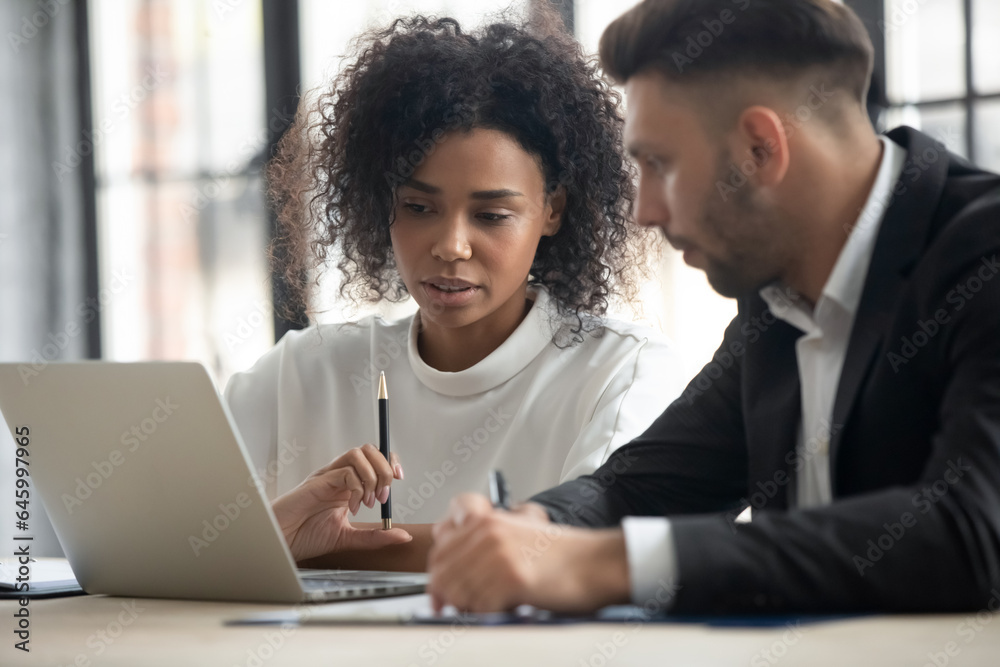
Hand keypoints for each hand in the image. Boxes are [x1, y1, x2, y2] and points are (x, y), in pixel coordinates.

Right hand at [272, 444, 411, 560]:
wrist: (281, 543)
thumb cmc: (306, 536)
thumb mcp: (349, 538)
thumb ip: (376, 537)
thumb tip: (404, 535)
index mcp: (347, 484)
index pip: (374, 459)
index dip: (390, 463)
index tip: (398, 479)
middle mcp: (339, 475)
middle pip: (370, 450)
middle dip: (385, 469)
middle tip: (382, 496)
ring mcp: (328, 476)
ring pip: (358, 454)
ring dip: (371, 476)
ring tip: (368, 501)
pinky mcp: (319, 482)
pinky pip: (345, 472)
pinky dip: (357, 488)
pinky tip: (352, 507)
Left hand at [426, 494, 630, 612]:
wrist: (594, 563)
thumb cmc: (558, 553)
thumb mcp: (513, 532)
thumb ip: (478, 541)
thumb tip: (443, 570)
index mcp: (486, 518)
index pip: (440, 541)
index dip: (438, 564)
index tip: (441, 582)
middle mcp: (488, 532)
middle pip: (442, 569)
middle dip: (447, 593)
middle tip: (455, 607)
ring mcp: (498, 555)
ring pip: (457, 592)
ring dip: (467, 606)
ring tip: (487, 606)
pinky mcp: (511, 580)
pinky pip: (479, 607)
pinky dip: (487, 615)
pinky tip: (503, 609)